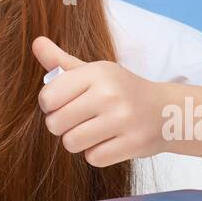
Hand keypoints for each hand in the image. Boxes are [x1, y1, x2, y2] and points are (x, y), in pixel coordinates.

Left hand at [32, 35, 172, 167]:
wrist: (166, 111)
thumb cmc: (120, 90)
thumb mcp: (93, 71)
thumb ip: (60, 61)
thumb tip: (35, 42)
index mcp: (97, 72)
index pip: (48, 97)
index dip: (49, 105)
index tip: (62, 104)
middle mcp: (109, 93)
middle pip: (56, 123)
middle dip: (61, 126)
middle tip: (76, 121)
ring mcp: (123, 119)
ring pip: (72, 143)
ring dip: (77, 142)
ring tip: (91, 131)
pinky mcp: (133, 143)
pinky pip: (93, 158)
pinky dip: (96, 154)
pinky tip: (108, 142)